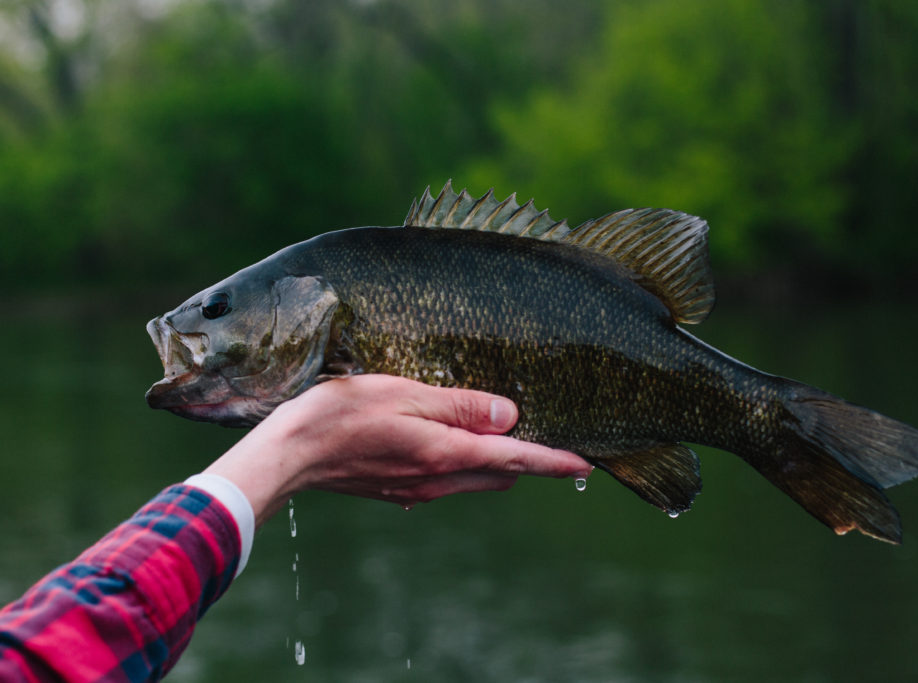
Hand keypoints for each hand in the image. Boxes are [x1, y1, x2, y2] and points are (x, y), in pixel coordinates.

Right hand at [204, 375, 591, 525]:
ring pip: (477, 478)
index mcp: (446, 455)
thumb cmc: (343, 415)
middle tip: (539, 428)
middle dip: (527, 458)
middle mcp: (439, 481)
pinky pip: (449, 480)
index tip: (587, 464)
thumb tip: (509, 416)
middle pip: (502, 473)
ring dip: (494, 460)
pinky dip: (464, 462)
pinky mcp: (401, 491)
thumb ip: (461, 406)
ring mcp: (419, 491)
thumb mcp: (405, 394)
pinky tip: (446, 437)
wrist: (291, 455)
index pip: (516, 460)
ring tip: (495, 428)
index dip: (555, 462)